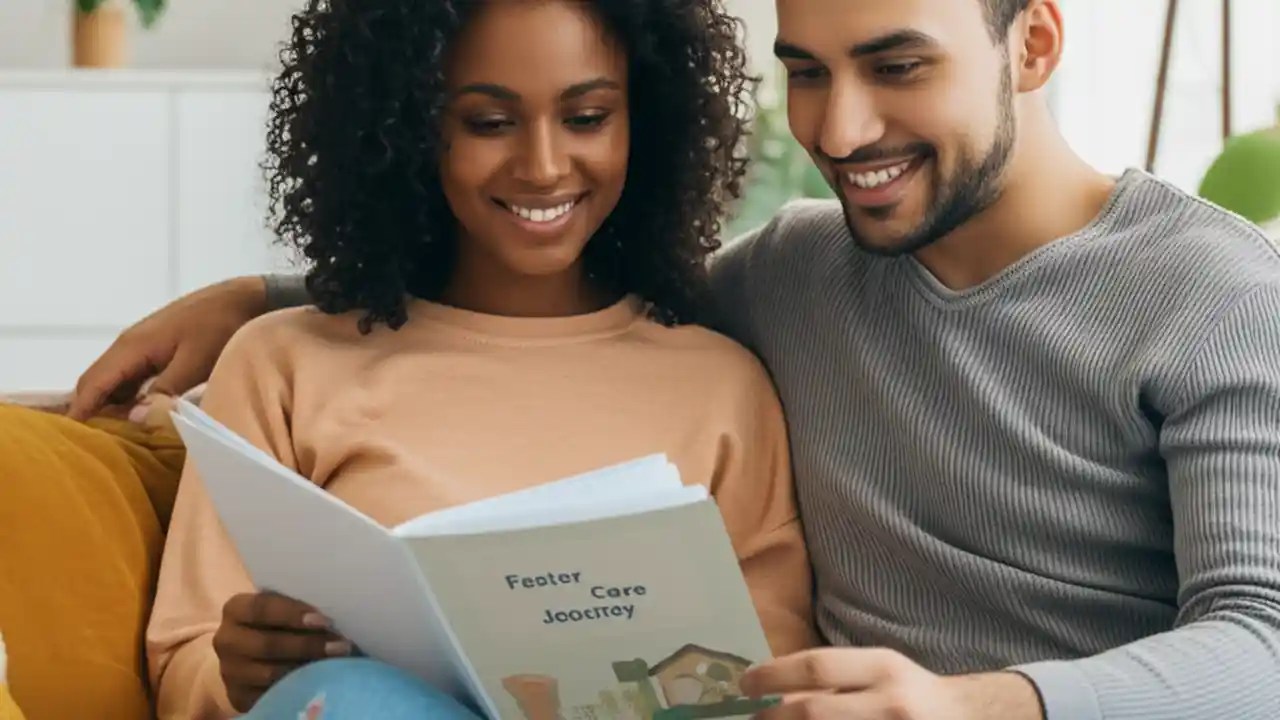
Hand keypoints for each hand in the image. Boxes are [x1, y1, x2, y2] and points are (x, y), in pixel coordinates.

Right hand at [67, 276, 269, 420]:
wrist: (246, 299)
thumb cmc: (221, 327)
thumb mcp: (196, 363)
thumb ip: (164, 390)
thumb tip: (132, 418)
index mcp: (132, 346)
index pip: (94, 383)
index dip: (81, 411)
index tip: (72, 440)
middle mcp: (130, 343)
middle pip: (98, 382)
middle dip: (91, 411)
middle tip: (92, 446)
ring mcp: (144, 344)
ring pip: (115, 380)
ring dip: (110, 405)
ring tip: (112, 438)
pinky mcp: (159, 348)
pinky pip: (133, 376)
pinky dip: (127, 395)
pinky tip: (137, 416)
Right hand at [214, 591, 353, 711]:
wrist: (252, 654)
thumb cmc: (277, 622)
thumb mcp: (282, 608)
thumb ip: (299, 607)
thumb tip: (335, 612)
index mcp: (235, 609)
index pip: (262, 608)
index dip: (293, 614)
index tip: (324, 620)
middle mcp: (226, 640)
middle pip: (267, 644)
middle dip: (308, 645)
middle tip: (340, 645)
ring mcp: (229, 671)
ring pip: (270, 673)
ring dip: (307, 668)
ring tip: (336, 662)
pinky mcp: (238, 696)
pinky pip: (270, 695)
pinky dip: (297, 687)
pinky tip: (318, 681)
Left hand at [740, 648, 1042, 719]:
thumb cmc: (912, 694)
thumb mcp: (879, 673)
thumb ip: (834, 681)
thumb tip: (774, 694)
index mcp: (885, 669)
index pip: (816, 668)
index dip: (773, 675)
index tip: (744, 683)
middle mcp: (891, 706)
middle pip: (813, 713)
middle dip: (773, 718)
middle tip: (753, 719)